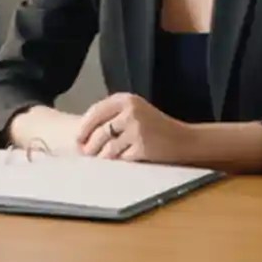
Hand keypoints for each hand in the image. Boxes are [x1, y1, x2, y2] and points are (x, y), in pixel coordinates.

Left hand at [77, 93, 193, 163]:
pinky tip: (124, 160)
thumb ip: (111, 117)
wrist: (183, 140)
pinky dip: (120, 162)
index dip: (83, 128)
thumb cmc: (154, 127)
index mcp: (126, 100)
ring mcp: (137, 129)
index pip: (95, 112)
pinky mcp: (143, 147)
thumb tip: (80, 137)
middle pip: (99, 132)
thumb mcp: (134, 112)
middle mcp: (131, 112)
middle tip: (87, 154)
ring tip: (104, 158)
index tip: (77, 139)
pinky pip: (121, 158)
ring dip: (103, 157)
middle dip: (90, 146)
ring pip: (107, 148)